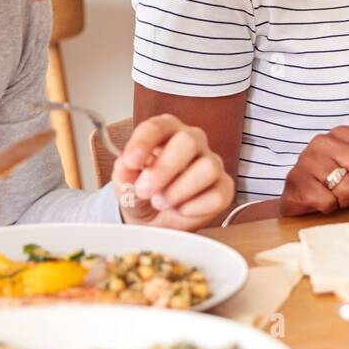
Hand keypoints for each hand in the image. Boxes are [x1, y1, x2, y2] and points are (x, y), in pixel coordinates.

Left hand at [113, 114, 234, 230]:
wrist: (154, 222)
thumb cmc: (142, 195)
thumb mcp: (125, 186)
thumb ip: (124, 174)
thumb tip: (124, 166)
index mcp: (166, 132)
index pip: (158, 126)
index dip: (144, 142)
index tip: (130, 161)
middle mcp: (192, 141)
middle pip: (188, 142)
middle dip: (164, 168)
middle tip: (144, 190)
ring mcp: (211, 163)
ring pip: (208, 167)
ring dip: (180, 190)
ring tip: (160, 202)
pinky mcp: (224, 187)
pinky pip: (219, 194)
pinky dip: (196, 207)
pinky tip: (180, 210)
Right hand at [281, 126, 348, 215]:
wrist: (301, 205)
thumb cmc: (337, 189)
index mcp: (344, 134)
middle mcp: (324, 140)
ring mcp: (307, 159)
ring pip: (348, 186)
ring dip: (346, 200)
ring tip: (334, 196)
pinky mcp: (297, 181)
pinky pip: (329, 201)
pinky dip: (330, 208)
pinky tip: (320, 202)